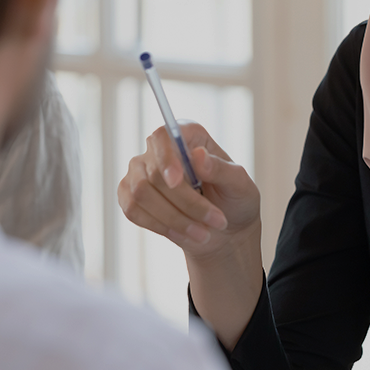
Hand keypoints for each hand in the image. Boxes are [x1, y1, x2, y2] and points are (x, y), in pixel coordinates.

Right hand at [118, 122, 259, 258]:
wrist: (222, 230)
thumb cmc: (233, 199)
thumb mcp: (239, 184)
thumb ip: (221, 169)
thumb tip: (198, 155)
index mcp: (188, 135)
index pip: (164, 136)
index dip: (167, 158)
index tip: (176, 182)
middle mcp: (159, 149)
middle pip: (155, 172)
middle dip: (186, 203)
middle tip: (216, 221)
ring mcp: (140, 171)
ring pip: (142, 194)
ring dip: (175, 219)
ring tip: (204, 234)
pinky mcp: (130, 195)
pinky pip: (133, 210)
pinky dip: (160, 226)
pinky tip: (183, 234)